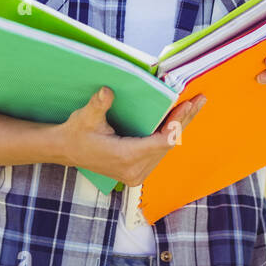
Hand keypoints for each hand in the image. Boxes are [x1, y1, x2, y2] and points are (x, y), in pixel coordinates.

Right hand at [56, 87, 205, 186]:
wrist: (65, 150)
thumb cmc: (76, 132)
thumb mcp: (84, 117)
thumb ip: (98, 105)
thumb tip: (107, 91)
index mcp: (125, 158)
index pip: (161, 141)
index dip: (177, 123)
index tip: (188, 104)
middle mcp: (134, 170)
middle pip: (168, 144)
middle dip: (184, 121)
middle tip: (200, 100)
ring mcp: (136, 174)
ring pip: (166, 148)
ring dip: (180, 127)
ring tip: (194, 106)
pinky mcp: (136, 172)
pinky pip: (159, 151)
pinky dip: (170, 134)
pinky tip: (179, 119)